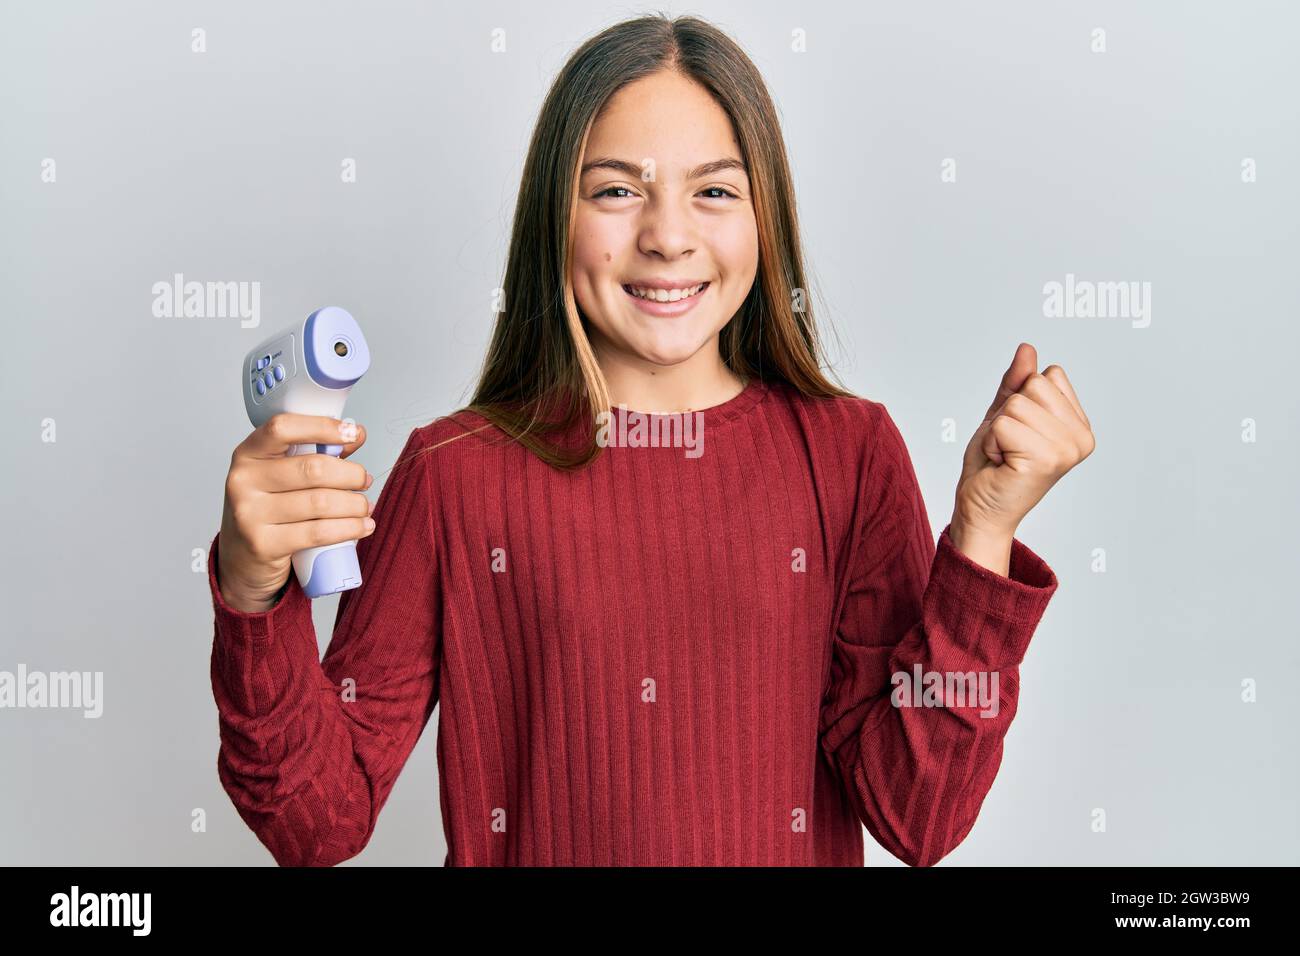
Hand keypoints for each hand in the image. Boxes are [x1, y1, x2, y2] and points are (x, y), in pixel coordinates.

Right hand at [218, 414, 373, 611]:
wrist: (242, 558)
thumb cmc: (268, 510)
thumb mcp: (283, 476)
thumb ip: (317, 452)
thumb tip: (355, 434)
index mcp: (248, 454)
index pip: (282, 428)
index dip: (322, 427)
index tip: (351, 433)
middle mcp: (243, 480)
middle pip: (312, 468)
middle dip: (350, 474)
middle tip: (365, 480)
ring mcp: (249, 514)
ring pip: (320, 502)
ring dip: (354, 504)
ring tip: (365, 506)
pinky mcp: (263, 544)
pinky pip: (318, 532)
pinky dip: (349, 528)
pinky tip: (363, 526)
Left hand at [950, 343, 1094, 551]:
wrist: (980, 509)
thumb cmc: (992, 466)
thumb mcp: (1003, 415)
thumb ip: (1017, 383)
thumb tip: (1027, 349)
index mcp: (1079, 425)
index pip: (1049, 375)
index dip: (1021, 398)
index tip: (1019, 433)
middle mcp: (1081, 438)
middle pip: (1034, 385)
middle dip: (1008, 413)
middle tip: (1008, 447)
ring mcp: (1066, 450)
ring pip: (1017, 404)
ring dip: (998, 429)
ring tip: (1004, 456)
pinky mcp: (1045, 460)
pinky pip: (1003, 424)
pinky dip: (992, 442)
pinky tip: (1000, 464)